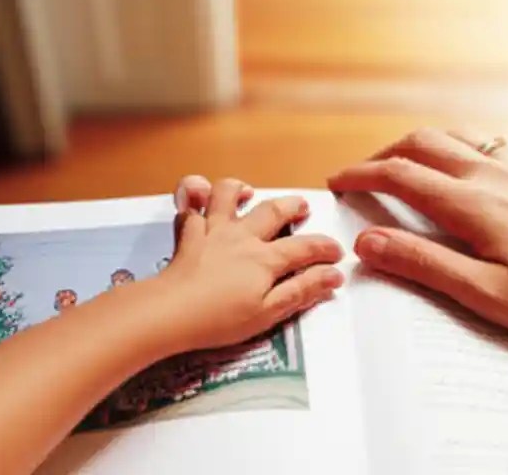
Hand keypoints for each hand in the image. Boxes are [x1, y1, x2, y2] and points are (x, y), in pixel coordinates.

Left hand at [156, 176, 344, 350]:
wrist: (169, 312)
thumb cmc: (220, 319)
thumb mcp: (268, 312)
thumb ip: (301, 290)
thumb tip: (334, 275)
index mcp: (265, 258)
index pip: (305, 248)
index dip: (325, 248)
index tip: (337, 254)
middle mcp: (242, 236)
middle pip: (272, 210)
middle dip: (292, 205)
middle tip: (302, 206)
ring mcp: (212, 230)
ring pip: (225, 194)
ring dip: (238, 188)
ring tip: (246, 192)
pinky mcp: (187, 234)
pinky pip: (189, 208)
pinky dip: (192, 200)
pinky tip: (198, 204)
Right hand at [328, 129, 507, 354]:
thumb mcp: (489, 297)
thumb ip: (426, 265)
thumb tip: (368, 242)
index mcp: (476, 203)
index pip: (400, 174)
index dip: (360, 175)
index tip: (334, 183)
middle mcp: (498, 175)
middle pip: (424, 142)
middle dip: (383, 153)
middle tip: (360, 176)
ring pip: (458, 138)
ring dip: (421, 146)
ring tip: (403, 168)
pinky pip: (492, 147)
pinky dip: (459, 148)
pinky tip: (465, 172)